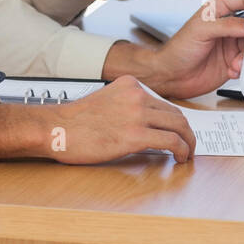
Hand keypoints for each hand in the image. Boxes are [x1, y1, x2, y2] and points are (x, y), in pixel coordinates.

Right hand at [0, 76, 196, 163]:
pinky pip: (171, 141)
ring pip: (179, 126)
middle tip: (189, 145)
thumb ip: (127, 106)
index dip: (175, 120)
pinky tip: (180, 158)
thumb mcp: (105, 101)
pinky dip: (182, 150)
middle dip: (187, 132)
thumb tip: (147, 124)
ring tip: (187, 154)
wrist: (54, 129)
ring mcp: (138, 114)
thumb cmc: (73, 122)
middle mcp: (137, 95)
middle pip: (176, 113)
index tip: (179, 133)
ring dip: (188, 142)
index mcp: (130, 85)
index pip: (163, 103)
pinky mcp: (135, 135)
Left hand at [145, 0, 243, 99]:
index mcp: (220, 11)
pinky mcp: (233, 62)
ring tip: (236, 62)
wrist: (171, 77)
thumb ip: (228, 25)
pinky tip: (231, 70)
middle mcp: (228, 27)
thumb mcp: (202, 30)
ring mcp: (231, 45)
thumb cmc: (179, 49)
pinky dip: (243, 67)